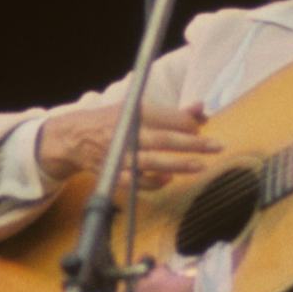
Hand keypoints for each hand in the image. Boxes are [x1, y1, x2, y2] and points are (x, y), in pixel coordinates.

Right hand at [37, 100, 220, 188]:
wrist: (76, 138)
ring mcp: (121, 157)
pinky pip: (138, 183)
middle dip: (192, 144)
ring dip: (177, 165)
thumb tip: (203, 108)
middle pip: (164, 140)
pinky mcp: (115, 175)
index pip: (168, 118)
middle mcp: (128, 134)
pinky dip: (155, 183)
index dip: (188, 123)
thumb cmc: (115, 121)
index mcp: (135, 114)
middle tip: (217, 146)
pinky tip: (170, 180)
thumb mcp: (140, 110)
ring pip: (153, 163)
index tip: (203, 126)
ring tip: (200, 166)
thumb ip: (173, 113)